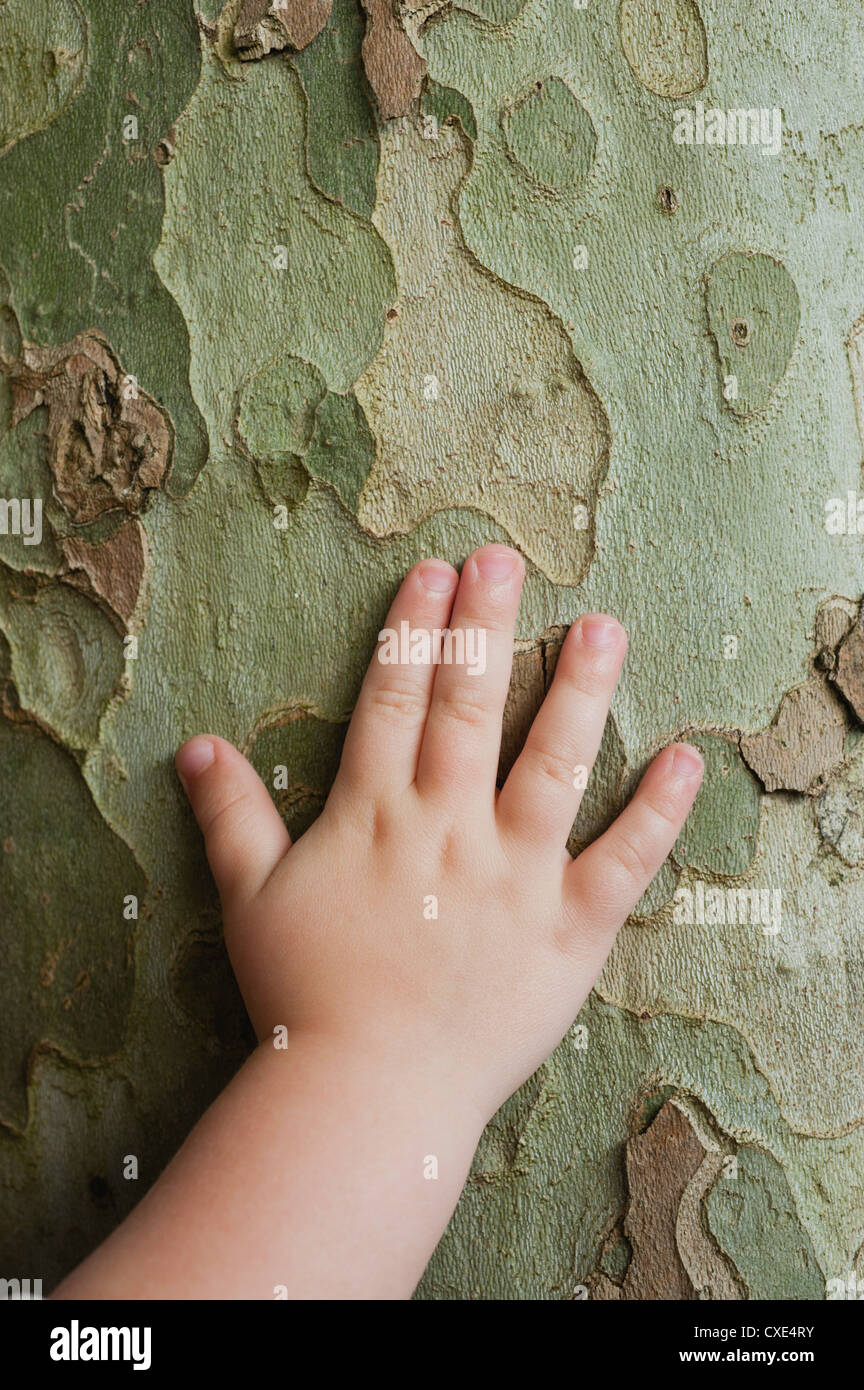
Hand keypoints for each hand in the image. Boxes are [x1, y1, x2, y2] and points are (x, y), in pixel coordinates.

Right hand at [176, 545, 702, 1123]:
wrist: (368, 1096)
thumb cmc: (304, 997)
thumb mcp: (250, 900)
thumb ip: (230, 817)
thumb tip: (196, 745)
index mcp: (376, 815)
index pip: (396, 699)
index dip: (414, 631)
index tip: (435, 572)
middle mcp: (451, 829)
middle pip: (471, 707)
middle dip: (485, 626)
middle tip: (505, 558)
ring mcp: (517, 876)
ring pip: (555, 763)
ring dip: (580, 689)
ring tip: (602, 625)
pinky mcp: (570, 930)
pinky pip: (623, 862)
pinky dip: (659, 812)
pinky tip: (686, 758)